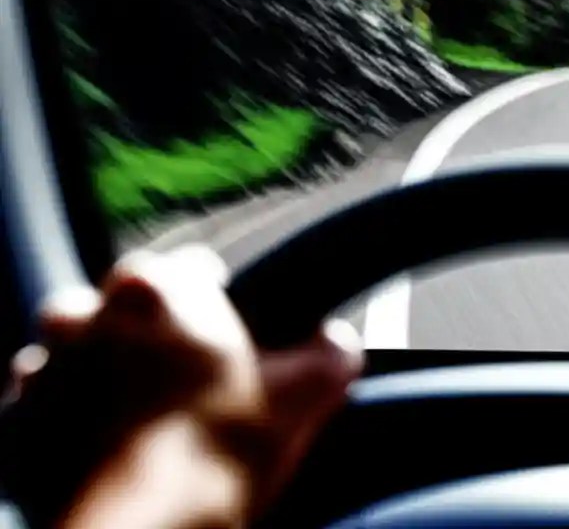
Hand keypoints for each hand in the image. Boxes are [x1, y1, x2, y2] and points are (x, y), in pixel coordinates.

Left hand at [0, 245, 362, 528]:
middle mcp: (92, 314)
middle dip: (147, 323)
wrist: (147, 523)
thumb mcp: (305, 395)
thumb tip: (337, 342)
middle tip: (181, 368)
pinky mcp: (17, 421)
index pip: (191, 265)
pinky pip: (38, 401)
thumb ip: (330, 354)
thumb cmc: (222, 449)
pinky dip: (65, 413)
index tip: (228, 321)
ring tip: (138, 407)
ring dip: (100, 364)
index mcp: (162, 291)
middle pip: (122, 299)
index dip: (217, 293)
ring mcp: (47, 367)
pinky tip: (102, 440)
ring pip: (72, 346)